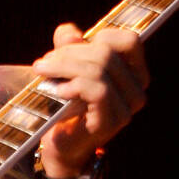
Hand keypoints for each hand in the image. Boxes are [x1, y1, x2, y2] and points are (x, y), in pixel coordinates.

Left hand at [31, 23, 149, 176]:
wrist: (59, 144)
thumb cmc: (64, 104)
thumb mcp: (66, 67)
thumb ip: (69, 45)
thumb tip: (70, 33)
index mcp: (132, 73)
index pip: (129, 41)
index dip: (98, 36)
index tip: (66, 45)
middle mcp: (136, 90)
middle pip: (107, 53)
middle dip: (69, 53)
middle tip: (43, 63)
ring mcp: (127, 108)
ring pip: (100, 69)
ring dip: (65, 66)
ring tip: (42, 72)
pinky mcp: (111, 121)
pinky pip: (98, 90)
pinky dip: (74, 85)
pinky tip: (57, 90)